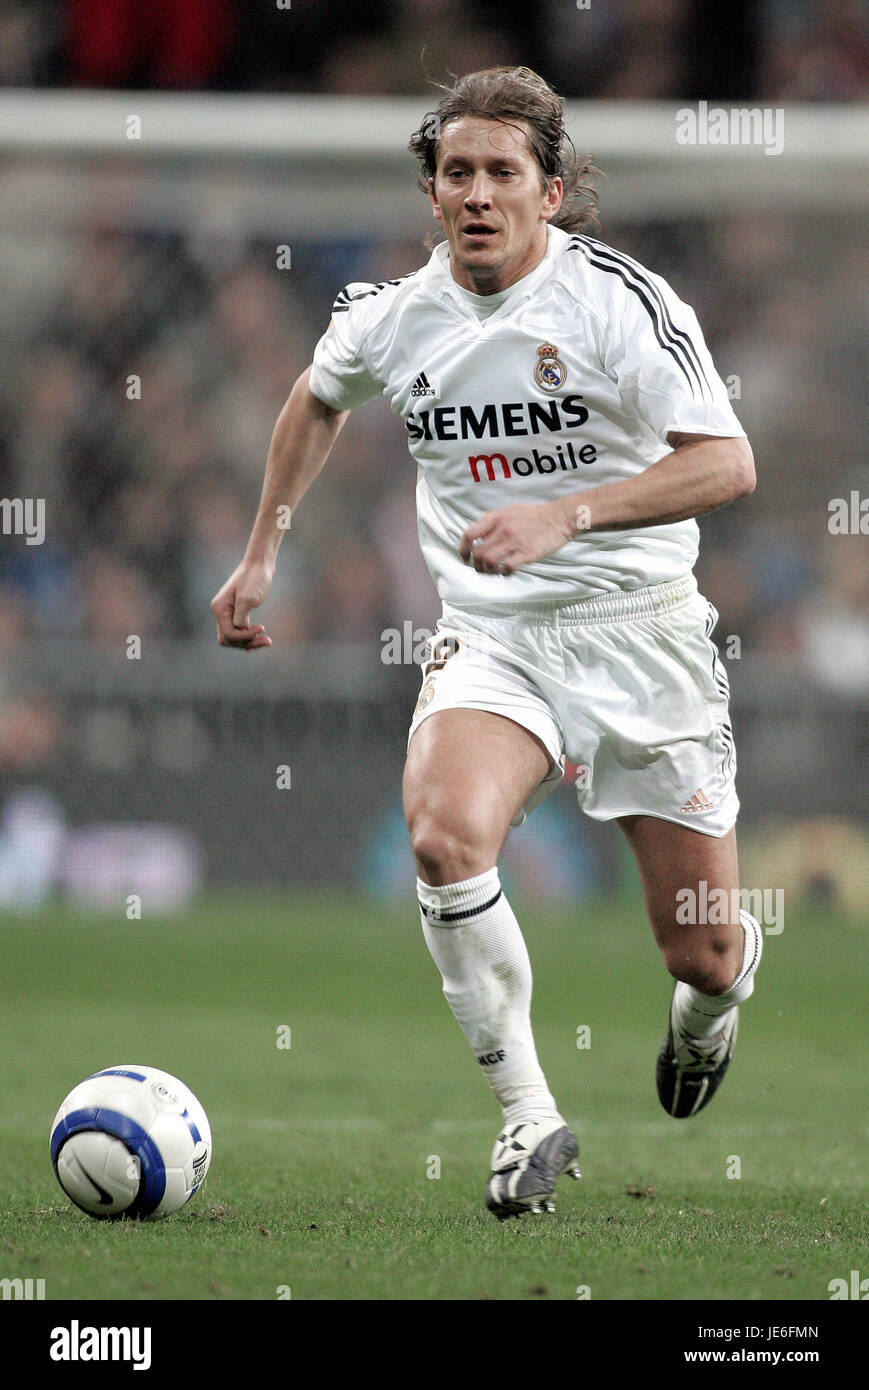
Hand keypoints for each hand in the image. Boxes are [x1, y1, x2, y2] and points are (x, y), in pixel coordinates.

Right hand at [210, 557, 274, 650]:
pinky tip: (261, 638)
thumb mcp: (248, 599)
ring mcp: (228, 612)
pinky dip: (250, 636)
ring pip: (234, 637)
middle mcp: (220, 611)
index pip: (228, 634)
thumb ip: (240, 618)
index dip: (245, 637)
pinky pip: (240, 631)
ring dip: (250, 642)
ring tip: (267, 641)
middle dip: (246, 643)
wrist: (261, 563)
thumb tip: (238, 631)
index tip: (262, 628)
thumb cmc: (255, 578)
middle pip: (228, 639)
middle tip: (266, 640)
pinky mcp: (237, 611)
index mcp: (219, 608)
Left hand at [459, 500, 573, 575]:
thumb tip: (480, 526)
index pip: (469, 534)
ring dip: (488, 570)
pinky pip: (507, 568)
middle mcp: (502, 530)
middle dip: (477, 565)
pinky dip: (503, 573)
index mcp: (495, 519)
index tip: (466, 557)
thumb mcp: (509, 510)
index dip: (463, 549)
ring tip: (494, 571)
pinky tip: (507, 571)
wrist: (558, 518)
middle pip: (477, 553)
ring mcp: (513, 542)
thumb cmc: (535, 515)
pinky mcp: (526, 553)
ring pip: (488, 562)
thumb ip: (493, 518)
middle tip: (482, 568)